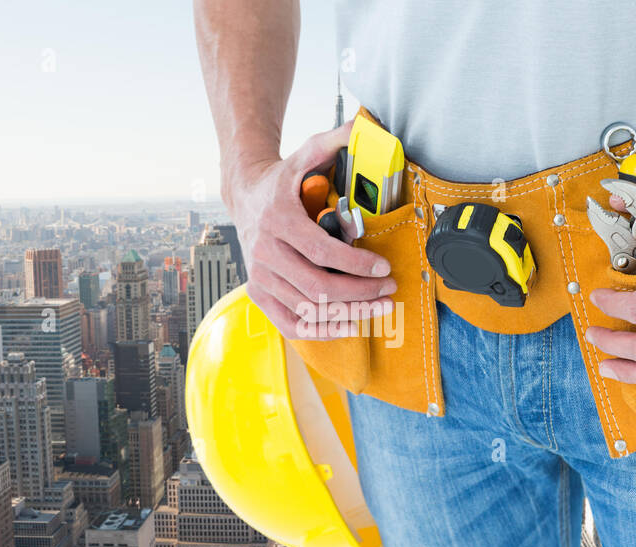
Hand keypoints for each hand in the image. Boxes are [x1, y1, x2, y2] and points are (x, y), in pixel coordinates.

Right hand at [222, 122, 395, 339]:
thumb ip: (334, 140)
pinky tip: (349, 325)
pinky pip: (291, 323)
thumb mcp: (306, 153)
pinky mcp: (258, 294)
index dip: (355, 263)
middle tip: (389, 290)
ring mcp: (259, 276)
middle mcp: (264, 252)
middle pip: (317, 285)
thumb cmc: (284, 178)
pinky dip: (322, 331)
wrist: (246, 196)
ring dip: (348, 312)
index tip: (384, 267)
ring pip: (308, 308)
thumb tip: (364, 127)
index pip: (321, 251)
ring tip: (379, 307)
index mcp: (278, 220)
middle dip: (359, 292)